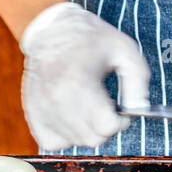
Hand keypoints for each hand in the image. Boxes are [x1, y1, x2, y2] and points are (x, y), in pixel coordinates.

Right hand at [20, 2, 150, 151]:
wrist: (51, 28)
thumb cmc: (89, 38)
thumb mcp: (124, 49)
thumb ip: (139, 80)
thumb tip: (140, 110)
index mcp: (78, 81)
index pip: (105, 126)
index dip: (121, 120)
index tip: (120, 109)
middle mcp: (55, 98)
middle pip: (92, 138)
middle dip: (105, 126)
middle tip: (105, 105)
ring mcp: (40, 109)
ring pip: (75, 142)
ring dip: (87, 129)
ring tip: (88, 105)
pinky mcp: (32, 115)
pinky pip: (54, 143)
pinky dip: (66, 135)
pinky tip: (71, 115)